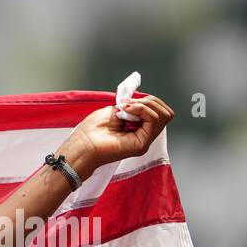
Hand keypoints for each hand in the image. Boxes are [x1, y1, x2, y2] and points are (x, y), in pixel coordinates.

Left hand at [59, 93, 175, 171]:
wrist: (81, 146)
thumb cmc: (91, 131)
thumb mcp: (115, 110)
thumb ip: (132, 105)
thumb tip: (141, 100)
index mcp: (138, 128)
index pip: (158, 110)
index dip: (146, 101)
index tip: (125, 101)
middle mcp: (144, 135)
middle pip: (165, 112)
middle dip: (149, 101)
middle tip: (127, 104)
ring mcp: (144, 141)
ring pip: (163, 115)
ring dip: (145, 105)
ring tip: (126, 108)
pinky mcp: (142, 144)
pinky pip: (154, 120)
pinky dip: (142, 110)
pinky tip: (126, 112)